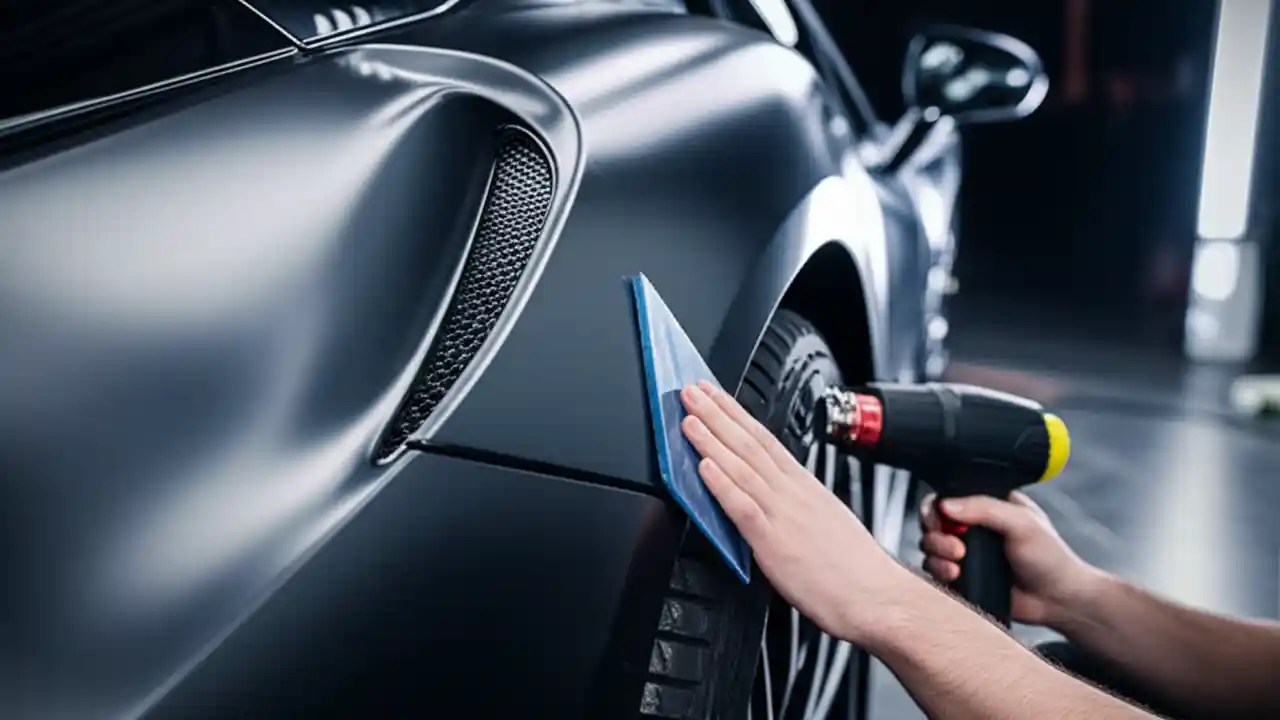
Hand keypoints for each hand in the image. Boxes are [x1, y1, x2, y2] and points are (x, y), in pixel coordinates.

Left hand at [679, 381, 911, 643]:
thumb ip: (795, 505)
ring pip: (742, 467)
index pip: (764, 439)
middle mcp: (792, 493)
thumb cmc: (854, 568)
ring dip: (711, 439)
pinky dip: (723, 485)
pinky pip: (744, 508)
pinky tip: (704, 467)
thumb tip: (771, 496)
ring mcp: (783, 514)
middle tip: (691, 390)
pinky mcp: (775, 542)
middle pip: (749, 444)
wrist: (878, 597)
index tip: (715, 395)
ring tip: (688, 418)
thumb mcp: (824, 521)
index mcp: (804, 486)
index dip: (736, 414)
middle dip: (717, 414)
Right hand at [919, 491, 1105, 627]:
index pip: (947, 498)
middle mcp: (973, 528)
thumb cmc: (1050, 557)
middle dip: (936, 537)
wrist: (1060, 600)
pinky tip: (956, 578)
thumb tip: (944, 505)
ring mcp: (967, 554)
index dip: (935, 508)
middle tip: (958, 550)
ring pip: (930, 549)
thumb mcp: (1022, 523)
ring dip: (936, 557)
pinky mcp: (963, 578)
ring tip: (957, 568)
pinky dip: (938, 575)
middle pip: (932, 524)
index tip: (939, 521)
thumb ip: (984, 508)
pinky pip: (935, 574)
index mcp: (987, 506)